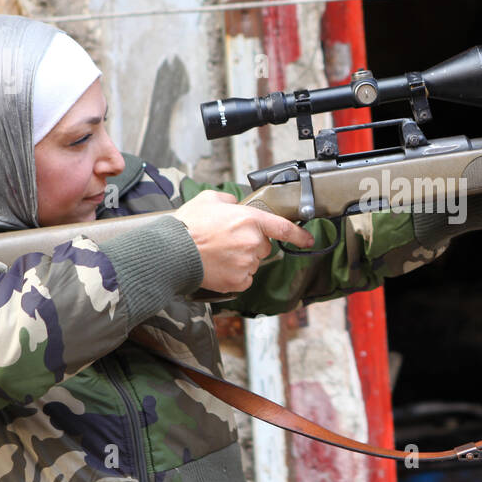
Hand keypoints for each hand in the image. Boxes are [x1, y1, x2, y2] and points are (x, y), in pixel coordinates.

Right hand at [172, 190, 314, 291]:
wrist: (172, 252)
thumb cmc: (188, 226)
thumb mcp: (209, 199)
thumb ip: (228, 199)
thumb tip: (234, 203)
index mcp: (250, 220)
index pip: (284, 228)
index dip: (299, 235)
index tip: (308, 240)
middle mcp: (253, 242)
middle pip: (263, 246)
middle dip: (250, 244)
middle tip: (226, 241)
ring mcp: (247, 264)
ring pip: (252, 263)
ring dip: (241, 259)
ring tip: (218, 253)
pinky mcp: (238, 282)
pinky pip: (244, 279)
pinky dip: (235, 275)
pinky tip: (219, 267)